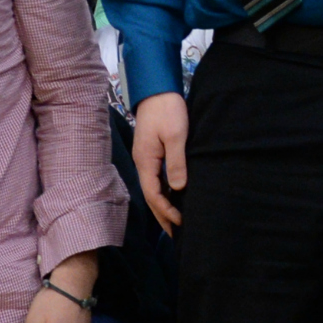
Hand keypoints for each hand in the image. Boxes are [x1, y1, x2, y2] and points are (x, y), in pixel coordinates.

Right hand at [132, 92, 187, 232]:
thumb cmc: (167, 110)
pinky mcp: (151, 152)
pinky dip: (164, 192)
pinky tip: (173, 197)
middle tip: (175, 233)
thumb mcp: (175, 136)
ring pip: (153, 188)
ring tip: (174, 222)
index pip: (153, 194)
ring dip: (163, 205)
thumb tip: (178, 188)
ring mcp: (146, 158)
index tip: (180, 222)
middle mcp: (143, 162)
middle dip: (162, 215)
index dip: (166, 210)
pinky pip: (156, 178)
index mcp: (146, 161)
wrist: (157, 89)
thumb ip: (176, 162)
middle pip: (151, 196)